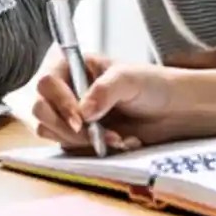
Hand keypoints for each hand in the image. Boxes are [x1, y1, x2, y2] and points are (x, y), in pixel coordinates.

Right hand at [32, 53, 180, 152]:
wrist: (174, 110)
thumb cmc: (152, 84)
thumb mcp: (128, 79)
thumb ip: (104, 90)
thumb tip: (82, 111)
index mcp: (72, 66)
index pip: (46, 82)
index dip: (59, 102)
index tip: (81, 119)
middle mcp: (66, 89)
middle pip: (41, 110)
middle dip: (67, 127)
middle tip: (93, 134)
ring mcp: (71, 114)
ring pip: (52, 132)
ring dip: (81, 141)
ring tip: (115, 138)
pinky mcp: (80, 136)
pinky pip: (71, 147)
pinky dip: (91, 150)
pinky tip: (119, 142)